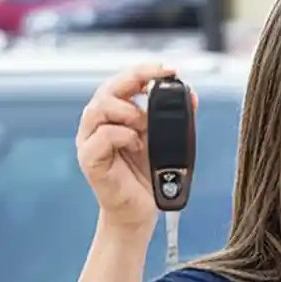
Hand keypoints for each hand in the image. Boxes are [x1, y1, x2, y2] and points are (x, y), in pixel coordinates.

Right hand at [75, 62, 195, 232]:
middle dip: (134, 81)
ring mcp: (89, 141)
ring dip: (129, 111)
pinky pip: (102, 135)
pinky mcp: (89, 160)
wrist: (139, 213)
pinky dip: (124, 135)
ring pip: (99, 108)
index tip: (168, 69)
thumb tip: (191, 95)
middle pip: (106, 89)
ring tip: (145, 126)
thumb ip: (174, 117)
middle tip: (157, 87)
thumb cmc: (148, 176)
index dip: (143, 71)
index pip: (121, 82)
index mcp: (113, 115)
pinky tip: (137, 144)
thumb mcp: (165, 140)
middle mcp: (97, 124)